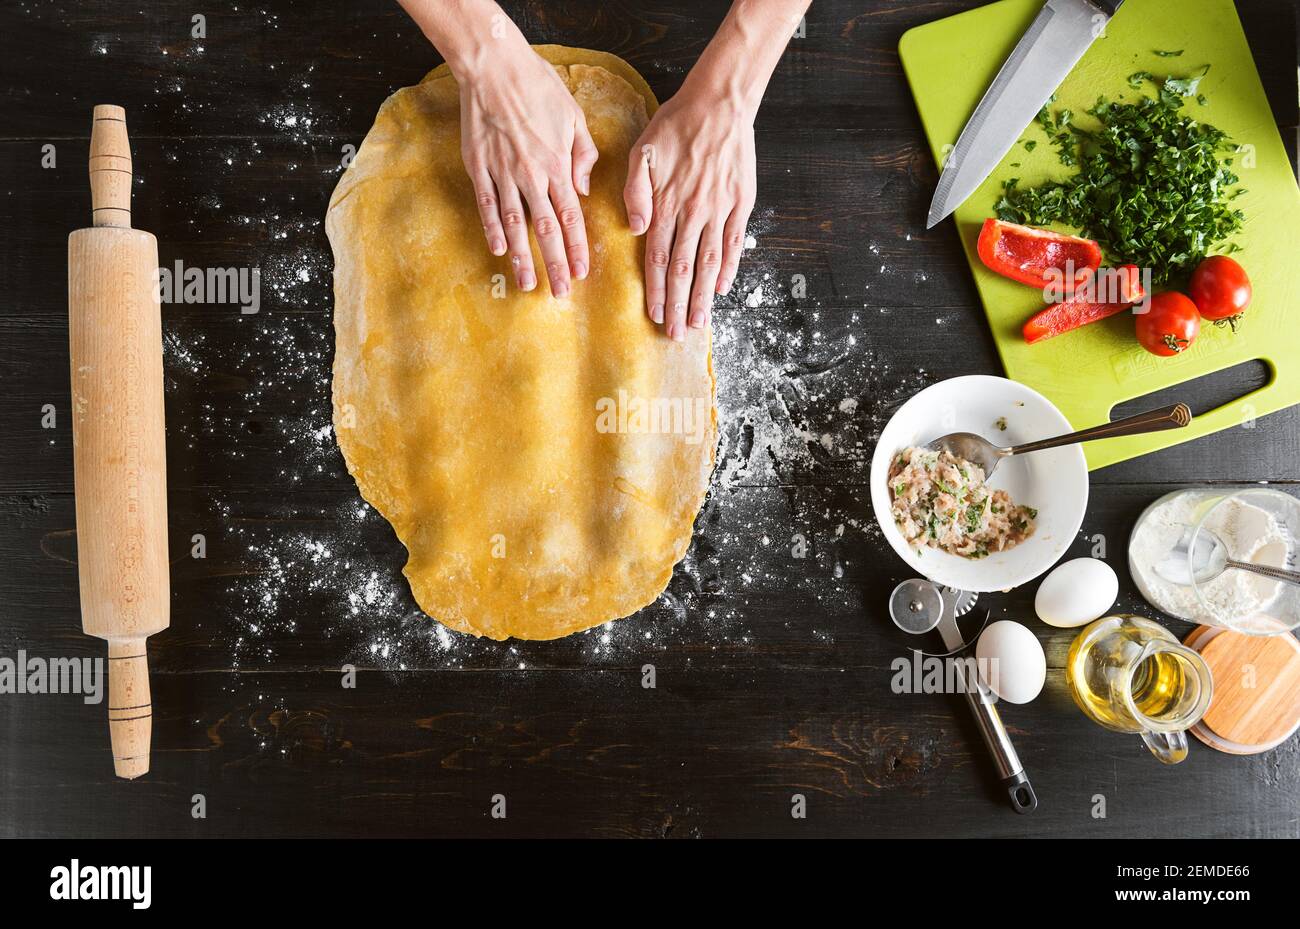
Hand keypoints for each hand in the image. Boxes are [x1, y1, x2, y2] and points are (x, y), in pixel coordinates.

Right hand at [458, 49, 598, 296]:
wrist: (495, 67)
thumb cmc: (538, 86)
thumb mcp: (574, 116)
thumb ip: (583, 154)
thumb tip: (583, 188)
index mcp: (558, 165)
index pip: (571, 217)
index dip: (577, 248)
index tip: (582, 272)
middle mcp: (532, 176)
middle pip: (546, 230)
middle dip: (555, 265)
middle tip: (560, 293)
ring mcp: (502, 173)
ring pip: (515, 225)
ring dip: (522, 258)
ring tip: (527, 284)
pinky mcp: (478, 166)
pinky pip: (486, 204)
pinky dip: (492, 229)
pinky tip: (498, 250)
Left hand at [624, 87, 756, 338]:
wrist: (721, 102)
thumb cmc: (676, 124)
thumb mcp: (642, 150)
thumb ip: (635, 191)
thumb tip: (635, 229)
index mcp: (665, 204)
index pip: (657, 258)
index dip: (655, 291)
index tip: (654, 316)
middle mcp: (692, 213)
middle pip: (682, 269)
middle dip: (677, 305)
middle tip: (675, 334)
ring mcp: (719, 210)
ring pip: (708, 262)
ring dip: (702, 296)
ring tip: (698, 324)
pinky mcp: (741, 203)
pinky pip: (734, 243)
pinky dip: (728, 268)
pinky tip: (721, 289)